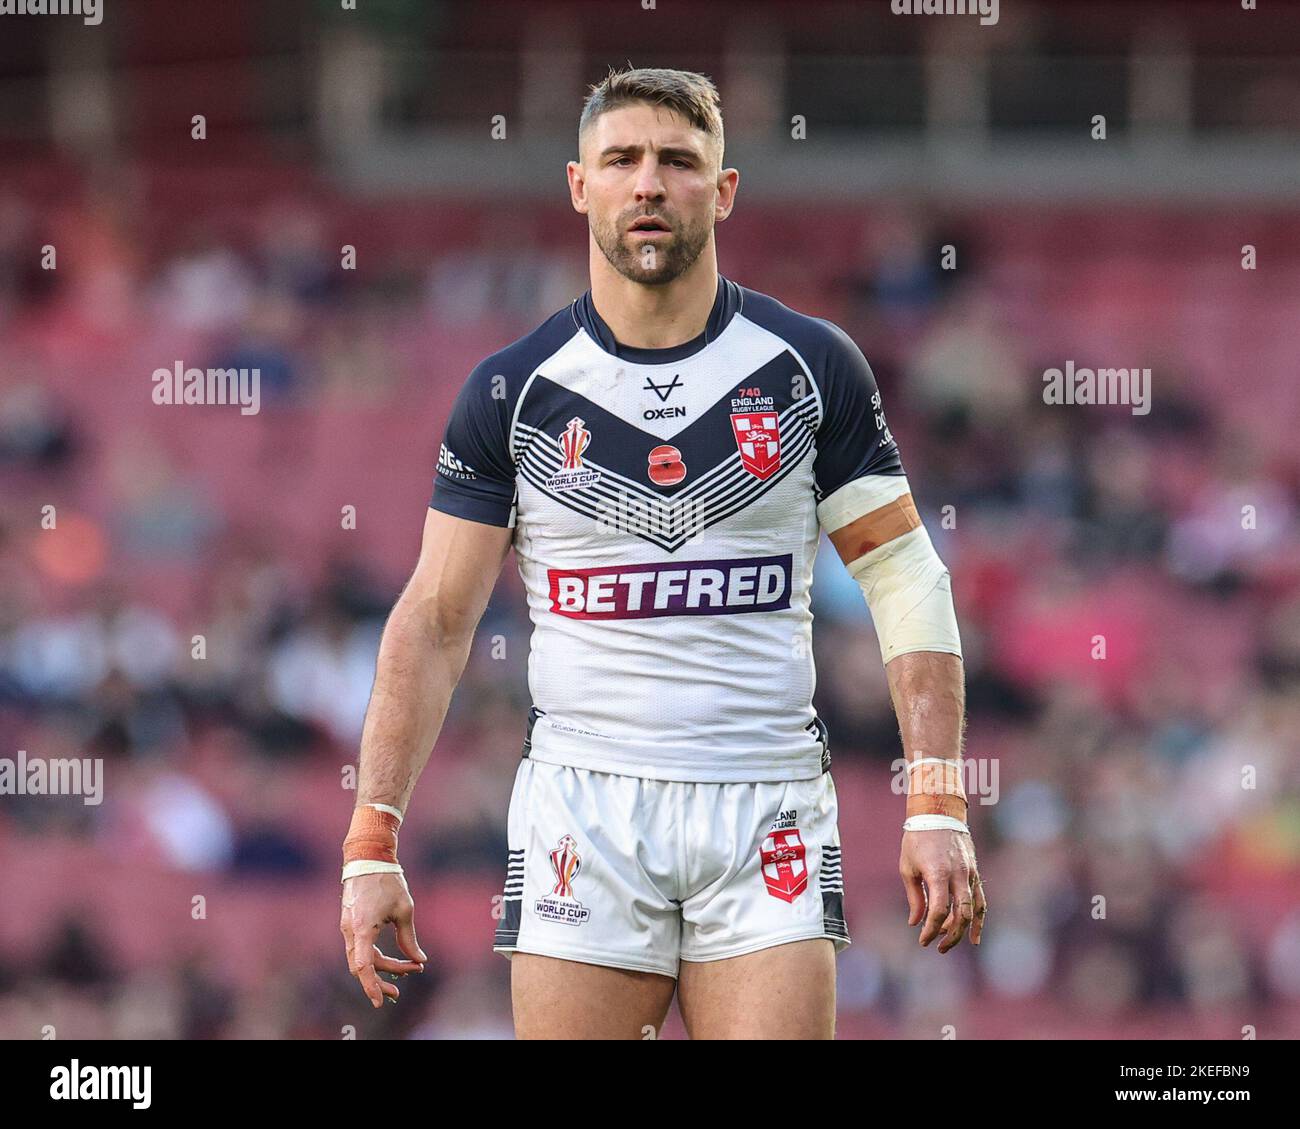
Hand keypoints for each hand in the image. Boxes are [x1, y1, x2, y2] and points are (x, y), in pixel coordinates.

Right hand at [340, 872, 427, 1006]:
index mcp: (363, 929)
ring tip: (408, 969)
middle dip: (380, 981)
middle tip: (400, 991)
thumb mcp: (405, 909)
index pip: (364, 966)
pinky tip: (393, 958)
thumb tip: (419, 959)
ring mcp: (348, 928)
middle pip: (362, 967)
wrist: (367, 859)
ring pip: (361, 959)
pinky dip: (375, 956)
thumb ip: (409, 938)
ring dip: (381, 968)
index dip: (371, 986)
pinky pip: (360, 948)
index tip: (379, 1001)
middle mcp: (350, 931)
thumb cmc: (387, 882)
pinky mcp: (350, 924)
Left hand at [899, 829, 985, 952]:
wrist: (938, 813)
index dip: (931, 929)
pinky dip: (980, 920)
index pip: (939, 910)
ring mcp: (970, 874)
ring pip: (974, 910)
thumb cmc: (917, 839)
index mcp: (938, 873)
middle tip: (938, 947)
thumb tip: (916, 922)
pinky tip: (975, 937)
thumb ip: (915, 896)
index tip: (923, 939)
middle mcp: (958, 875)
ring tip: (949, 944)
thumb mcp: (908, 867)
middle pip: (961, 915)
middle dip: (950, 935)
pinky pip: (981, 900)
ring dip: (963, 931)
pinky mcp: (975, 874)